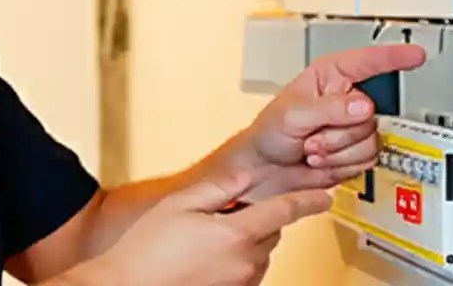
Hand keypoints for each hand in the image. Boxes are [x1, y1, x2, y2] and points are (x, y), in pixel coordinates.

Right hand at [66, 171, 331, 285]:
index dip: (307, 201)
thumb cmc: (147, 249)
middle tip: (224, 213)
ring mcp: (241, 283)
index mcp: (235, 233)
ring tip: (208, 238)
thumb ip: (218, 187)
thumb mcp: (179, 204)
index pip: (284, 211)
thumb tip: (244, 177)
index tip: (322, 197)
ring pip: (260, 254)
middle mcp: (245, 262)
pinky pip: (248, 273)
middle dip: (257, 218)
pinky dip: (239, 260)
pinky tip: (207, 256)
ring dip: (247, 241)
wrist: (131, 285)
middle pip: (272, 232)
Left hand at [241, 43, 426, 194]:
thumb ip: (329, 109)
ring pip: (371, 139)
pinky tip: (322, 159)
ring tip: (313, 148)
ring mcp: (353, 127)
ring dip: (339, 150)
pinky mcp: (356, 150)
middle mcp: (346, 99)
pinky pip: (368, 158)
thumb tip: (363, 106)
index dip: (392, 58)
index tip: (415, 55)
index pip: (368, 62)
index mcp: (329, 77)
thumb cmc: (268, 133)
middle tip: (314, 135)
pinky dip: (343, 164)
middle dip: (342, 130)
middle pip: (373, 112)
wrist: (265, 168)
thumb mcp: (293, 114)